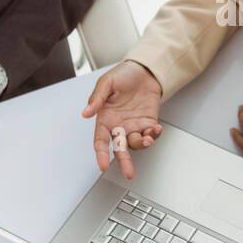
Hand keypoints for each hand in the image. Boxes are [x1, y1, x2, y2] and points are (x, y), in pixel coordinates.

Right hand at [82, 59, 162, 178]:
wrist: (144, 70)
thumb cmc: (123, 75)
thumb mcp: (107, 82)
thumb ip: (97, 98)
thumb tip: (86, 112)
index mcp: (105, 118)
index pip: (100, 141)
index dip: (101, 154)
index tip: (103, 165)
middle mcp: (118, 125)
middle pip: (119, 149)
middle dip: (124, 162)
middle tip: (129, 173)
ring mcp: (133, 126)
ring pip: (136, 144)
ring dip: (142, 144)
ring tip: (147, 138)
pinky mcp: (147, 123)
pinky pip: (150, 135)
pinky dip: (154, 135)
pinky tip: (155, 129)